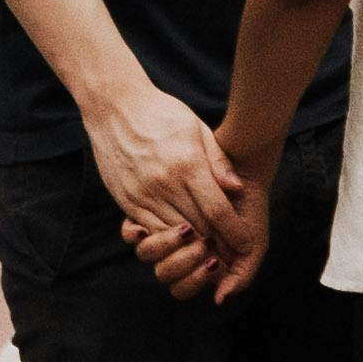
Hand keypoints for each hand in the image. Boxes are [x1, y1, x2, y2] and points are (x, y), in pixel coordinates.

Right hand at [85, 71, 243, 283]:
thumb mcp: (196, 128)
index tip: (247, 243)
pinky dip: (169, 241)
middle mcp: (164, 184)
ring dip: (194, 247)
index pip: (217, 210)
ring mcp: (143, 195)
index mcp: (187, 164)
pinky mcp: (127, 202)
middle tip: (233, 254)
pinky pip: (151, 232)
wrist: (114, 107)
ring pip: (174, 236)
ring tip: (210, 250)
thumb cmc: (162, 113)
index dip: (234, 232)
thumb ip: (218, 160)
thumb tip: (237, 189)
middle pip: (198, 228)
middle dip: (218, 244)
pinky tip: (182, 241)